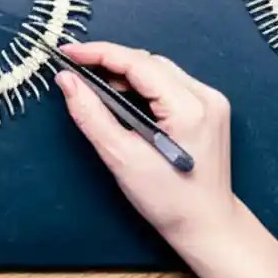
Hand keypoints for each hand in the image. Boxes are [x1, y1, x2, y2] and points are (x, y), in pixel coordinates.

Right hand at [55, 42, 236, 243]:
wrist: (205, 225)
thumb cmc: (168, 200)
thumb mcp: (121, 157)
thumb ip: (91, 115)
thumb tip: (67, 81)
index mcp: (188, 107)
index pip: (137, 63)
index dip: (98, 53)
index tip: (67, 52)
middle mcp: (205, 96)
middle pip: (149, 62)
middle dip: (110, 62)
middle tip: (75, 70)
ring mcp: (211, 100)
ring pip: (158, 70)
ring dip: (126, 72)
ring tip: (95, 84)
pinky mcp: (208, 108)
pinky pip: (169, 83)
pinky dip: (143, 85)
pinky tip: (123, 96)